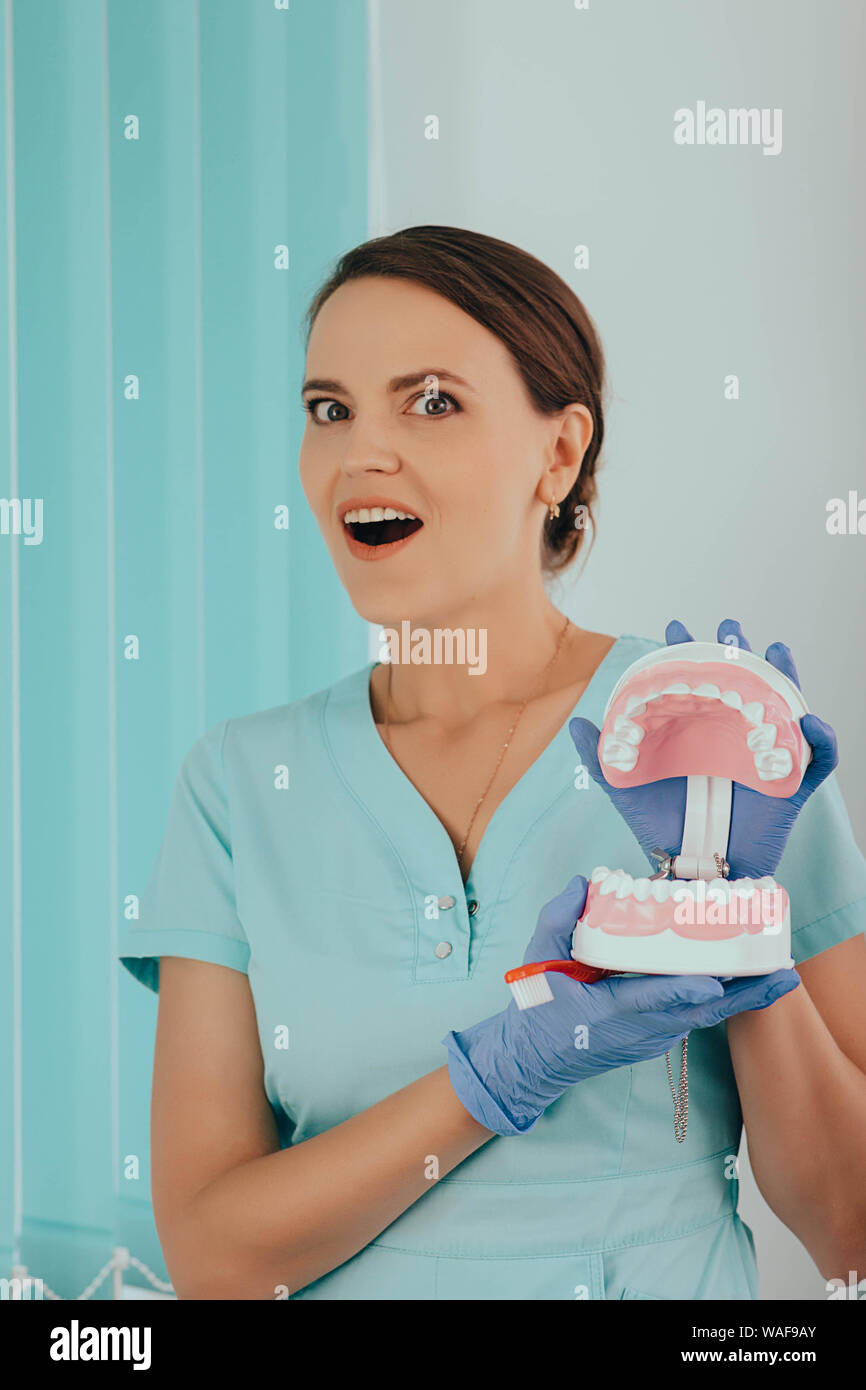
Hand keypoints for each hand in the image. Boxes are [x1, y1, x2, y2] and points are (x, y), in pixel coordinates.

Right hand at [442, 875, 798, 1135]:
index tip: (713, 981)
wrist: (533, 1062)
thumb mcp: (537, 961)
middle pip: (699, 1012)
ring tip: (778, 972)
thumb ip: (558, 920)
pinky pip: (697, 1018)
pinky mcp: (659, 1039)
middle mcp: (638, 1030)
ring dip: (743, 997)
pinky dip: (724, 999)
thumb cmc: (537, 1010)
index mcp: (605, 1011)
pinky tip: (746, 979)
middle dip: (744, 995)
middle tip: (782, 973)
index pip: (648, 999)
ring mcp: (652, 1038)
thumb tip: (584, 884)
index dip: (680, 990)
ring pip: (704, 1016)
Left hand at [569, 618, 837, 879]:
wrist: (694, 871)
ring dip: (783, 675)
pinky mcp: (791, 785)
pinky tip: (809, 719)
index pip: (695, 682)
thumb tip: (576, 722)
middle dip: (736, 650)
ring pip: (783, 706)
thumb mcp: (626, 790)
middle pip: (741, 683)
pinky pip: (818, 758)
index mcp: (697, 732)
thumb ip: (601, 757)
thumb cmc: (663, 830)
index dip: (686, 653)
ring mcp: (765, 756)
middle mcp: (732, 736)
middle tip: (728, 626)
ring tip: (774, 649)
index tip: (674, 627)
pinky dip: (822, 738)